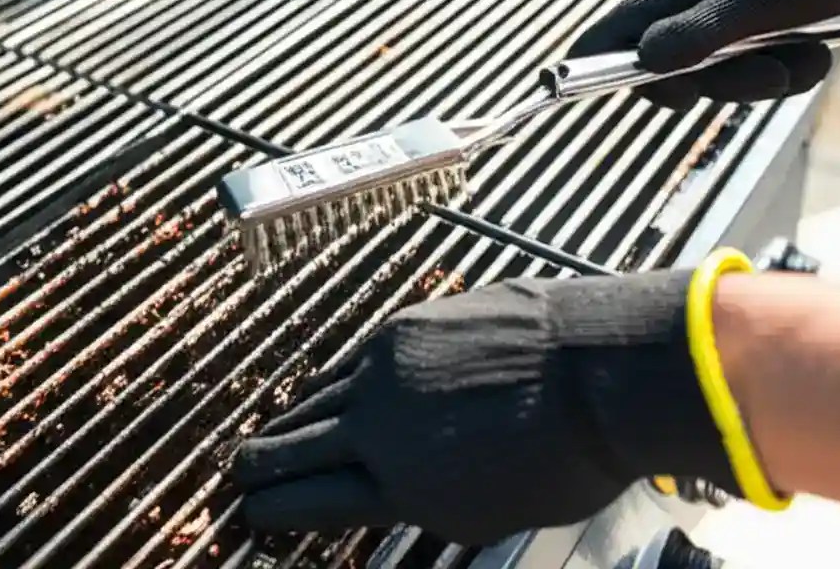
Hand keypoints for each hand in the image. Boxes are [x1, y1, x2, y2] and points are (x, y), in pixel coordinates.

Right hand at [233, 271, 743, 544]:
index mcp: (401, 488)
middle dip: (259, 468)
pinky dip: (334, 382)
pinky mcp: (408, 325)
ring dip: (289, 421)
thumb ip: (431, 502)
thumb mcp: (492, 511)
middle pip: (296, 448)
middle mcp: (380, 428)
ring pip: (319, 399)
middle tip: (237, 477)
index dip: (273, 510)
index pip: (312, 501)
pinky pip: (354, 361)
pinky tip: (327, 387)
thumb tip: (400, 491)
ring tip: (268, 434)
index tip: (250, 514)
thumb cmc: (570, 459)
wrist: (602, 373)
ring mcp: (388, 370)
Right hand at [570, 0, 839, 109]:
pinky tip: (816, 49)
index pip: (619, 26)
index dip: (597, 59)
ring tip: (804, 57)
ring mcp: (732, 13)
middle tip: (765, 77)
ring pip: (723, 72)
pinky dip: (791, 66)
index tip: (581, 84)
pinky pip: (761, 66)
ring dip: (765, 77)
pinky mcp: (764, 25)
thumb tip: (643, 62)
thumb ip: (700, 33)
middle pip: (674, 65)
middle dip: (718, 83)